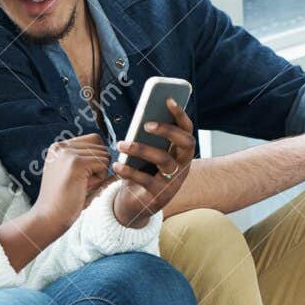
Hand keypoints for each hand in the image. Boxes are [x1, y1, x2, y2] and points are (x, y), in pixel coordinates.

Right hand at [34, 134, 111, 230]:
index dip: (97, 159)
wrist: (48, 217)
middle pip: (101, 147)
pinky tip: (82, 188)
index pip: (94, 140)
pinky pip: (103, 164)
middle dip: (98, 168)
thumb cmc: (64, 201)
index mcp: (59, 147)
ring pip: (104, 155)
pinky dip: (98, 180)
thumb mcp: (73, 175)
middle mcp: (61, 146)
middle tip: (80, 184)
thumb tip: (113, 156)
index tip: (82, 176)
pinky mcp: (76, 162)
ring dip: (98, 175)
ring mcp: (68, 153)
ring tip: (80, 186)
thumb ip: (87, 161)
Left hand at [111, 99, 196, 227]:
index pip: (187, 130)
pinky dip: (129, 171)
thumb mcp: (146, 156)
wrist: (136, 206)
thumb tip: (140, 119)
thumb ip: (147, 140)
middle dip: (168, 130)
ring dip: (141, 149)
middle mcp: (182, 166)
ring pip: (164, 160)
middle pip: (185, 143)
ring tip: (122, 144)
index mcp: (180, 153)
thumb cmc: (142, 173)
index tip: (168, 99)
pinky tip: (116, 165)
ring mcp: (172, 182)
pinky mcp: (159, 196)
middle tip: (146, 124)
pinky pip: (145, 180)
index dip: (180, 115)